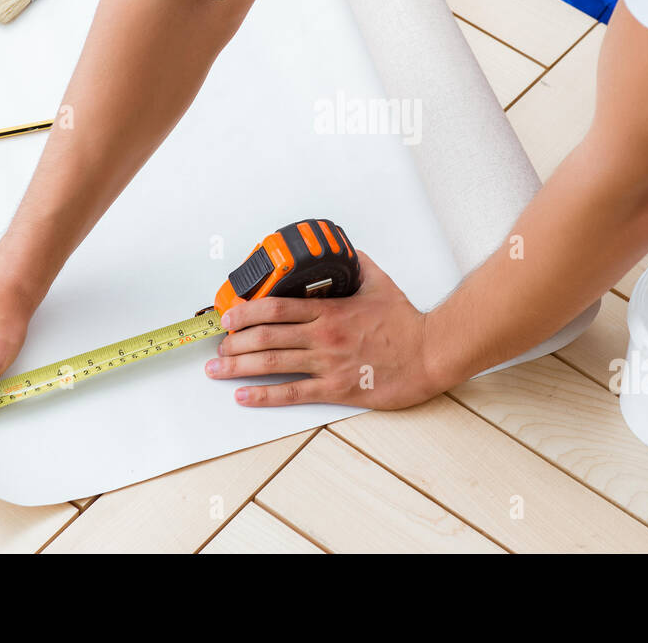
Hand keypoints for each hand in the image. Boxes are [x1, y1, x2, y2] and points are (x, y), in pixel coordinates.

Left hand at [204, 252, 449, 408]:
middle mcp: (323, 336)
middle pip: (266, 336)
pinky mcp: (335, 388)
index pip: (276, 307)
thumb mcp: (380, 282)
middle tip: (218, 346)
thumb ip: (357, 265)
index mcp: (330, 310)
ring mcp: (328, 364)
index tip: (228, 315)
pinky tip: (244, 395)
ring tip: (217, 369)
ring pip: (273, 363)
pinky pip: (293, 392)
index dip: (245, 311)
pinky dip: (264, 395)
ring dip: (239, 367)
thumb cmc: (406, 323)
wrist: (429, 354)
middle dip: (234, 341)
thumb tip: (344, 251)